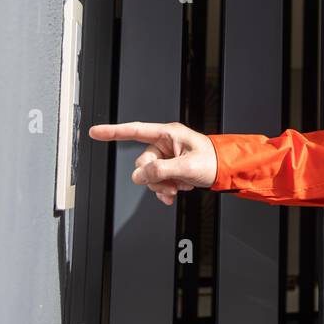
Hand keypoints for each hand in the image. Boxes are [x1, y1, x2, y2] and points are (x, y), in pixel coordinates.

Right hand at [87, 121, 217, 205]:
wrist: (228, 170)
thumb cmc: (214, 161)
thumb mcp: (187, 167)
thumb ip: (160, 170)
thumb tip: (139, 176)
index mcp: (169, 134)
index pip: (135, 131)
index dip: (113, 132)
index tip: (95, 132)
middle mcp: (166, 144)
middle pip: (142, 162)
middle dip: (154, 178)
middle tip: (171, 185)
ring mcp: (168, 157)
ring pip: (149, 175)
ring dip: (162, 185)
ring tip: (179, 187)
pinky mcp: (171, 169)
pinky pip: (157, 181)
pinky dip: (164, 189)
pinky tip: (175, 193)